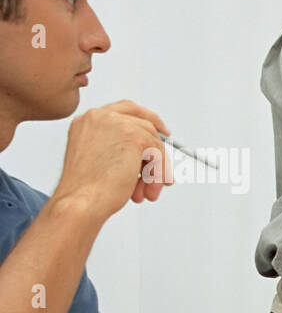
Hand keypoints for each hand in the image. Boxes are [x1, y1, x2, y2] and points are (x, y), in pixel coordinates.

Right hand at [50, 100, 171, 222]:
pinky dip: (159, 172)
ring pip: (151, 140)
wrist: (80, 202)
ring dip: (156, 169)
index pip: (123, 110)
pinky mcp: (133, 135)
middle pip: (141, 118)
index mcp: (86, 121)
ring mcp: (115, 123)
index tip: (160, 131)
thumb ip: (119, 149)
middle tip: (169, 156)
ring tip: (150, 191)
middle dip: (158, 140)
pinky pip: (157, 151)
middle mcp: (98, 116)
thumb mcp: (100, 161)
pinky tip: (151, 189)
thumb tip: (152, 153)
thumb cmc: (87, 191)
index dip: (145, 118)